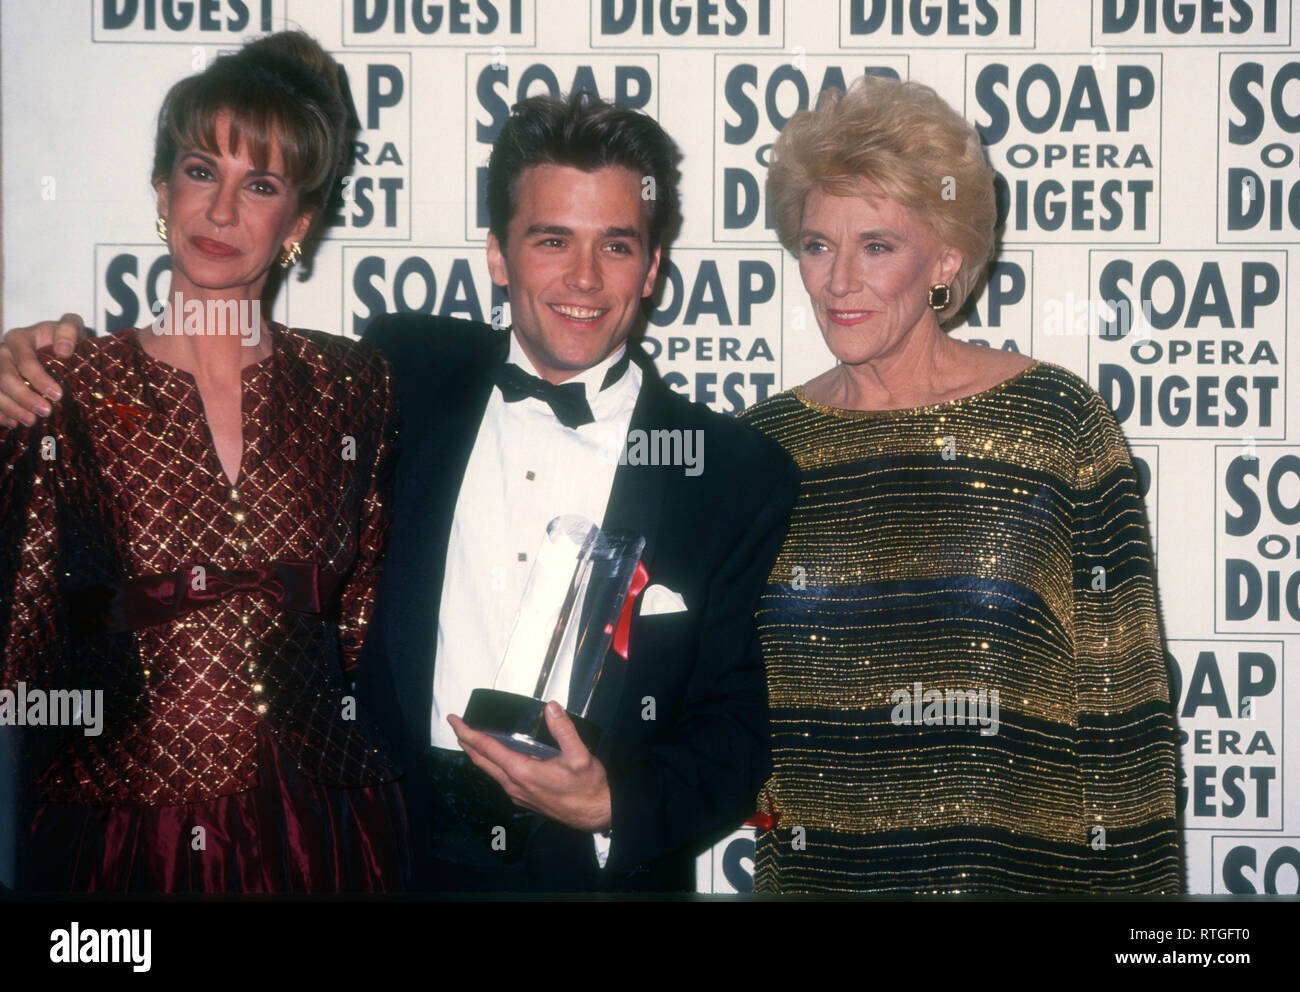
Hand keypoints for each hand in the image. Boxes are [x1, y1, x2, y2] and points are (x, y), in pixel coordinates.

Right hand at [0, 313, 84, 427]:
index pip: (25, 361)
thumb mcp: (70, 327)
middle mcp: (2, 353)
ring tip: (31, 422)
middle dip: (24, 397)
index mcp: (19, 338)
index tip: (57, 395)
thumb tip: (63, 350)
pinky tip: (13, 424)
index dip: (39, 379)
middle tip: (46, 411)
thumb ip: (68, 330)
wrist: (53, 345)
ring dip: (12, 409)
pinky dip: (0, 414)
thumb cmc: (62, 338)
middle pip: (5, 377)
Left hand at [449, 702, 612, 832]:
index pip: (487, 749)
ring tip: (472, 739)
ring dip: (478, 754)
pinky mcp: (524, 798)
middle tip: (457, 726)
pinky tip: (497, 758)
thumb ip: (564, 730)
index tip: (454, 720)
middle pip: (481, 761)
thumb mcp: (580, 755)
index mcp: (522, 772)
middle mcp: (514, 785)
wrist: (595, 814)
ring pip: (489, 771)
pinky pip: (500, 778)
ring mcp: (518, 794)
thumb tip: (551, 707)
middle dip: (466, 742)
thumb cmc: (588, 787)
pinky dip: (491, 764)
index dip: (468, 733)